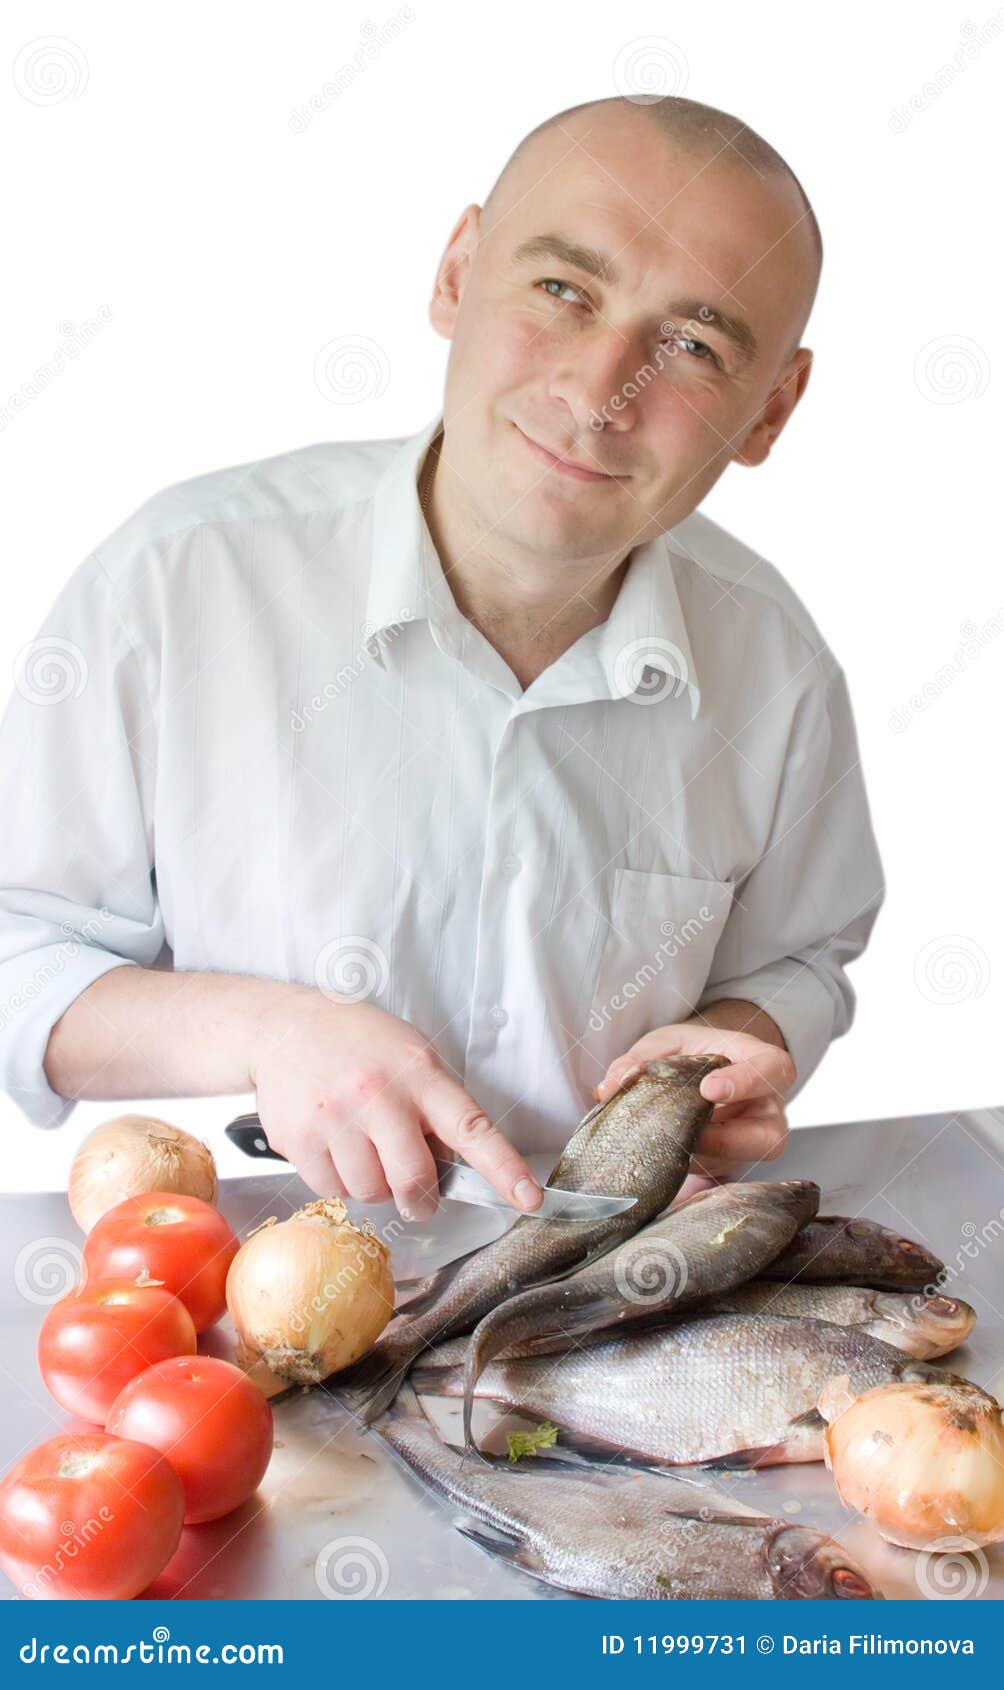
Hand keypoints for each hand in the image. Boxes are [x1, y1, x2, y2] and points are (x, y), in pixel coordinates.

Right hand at [249, 989, 541, 1220]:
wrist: (285, 1026)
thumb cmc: (360, 1043)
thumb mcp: (411, 1057)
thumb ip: (436, 1109)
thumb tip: (456, 1167)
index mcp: (418, 1074)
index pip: (471, 1128)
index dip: (503, 1167)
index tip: (529, 1197)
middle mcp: (378, 1095)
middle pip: (414, 1180)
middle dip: (421, 1199)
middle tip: (417, 1194)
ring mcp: (334, 1117)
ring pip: (370, 1192)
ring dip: (374, 1185)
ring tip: (363, 1147)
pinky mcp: (298, 1138)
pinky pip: (331, 1190)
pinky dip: (338, 1181)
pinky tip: (334, 1147)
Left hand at [593, 1021, 795, 1182]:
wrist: (701, 1073)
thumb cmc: (691, 1052)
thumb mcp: (667, 1042)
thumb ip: (640, 1058)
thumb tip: (609, 1087)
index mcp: (759, 1061)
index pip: (773, 1069)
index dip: (747, 1082)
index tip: (708, 1089)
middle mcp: (765, 1107)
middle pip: (769, 1136)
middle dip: (728, 1141)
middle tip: (691, 1136)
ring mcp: (751, 1141)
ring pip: (738, 1163)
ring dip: (700, 1158)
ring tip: (663, 1146)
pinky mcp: (729, 1164)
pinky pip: (713, 1174)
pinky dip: (685, 1167)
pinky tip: (658, 1158)